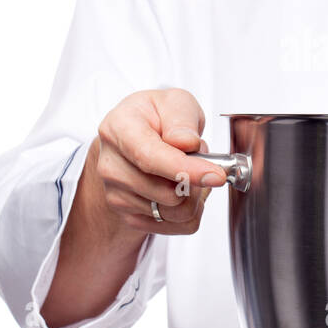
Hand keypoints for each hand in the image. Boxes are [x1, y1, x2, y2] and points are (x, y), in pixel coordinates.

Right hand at [94, 87, 226, 236]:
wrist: (135, 138)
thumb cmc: (155, 119)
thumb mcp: (174, 102)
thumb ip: (182, 119)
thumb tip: (186, 143)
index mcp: (118, 129)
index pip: (149, 157)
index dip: (185, 170)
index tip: (216, 175)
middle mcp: (111, 165)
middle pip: (165, 193)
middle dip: (196, 179)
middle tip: (199, 158)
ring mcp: (117, 194)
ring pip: (174, 212)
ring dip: (194, 195)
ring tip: (188, 170)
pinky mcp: (130, 216)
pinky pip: (177, 226)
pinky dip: (190, 210)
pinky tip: (182, 188)